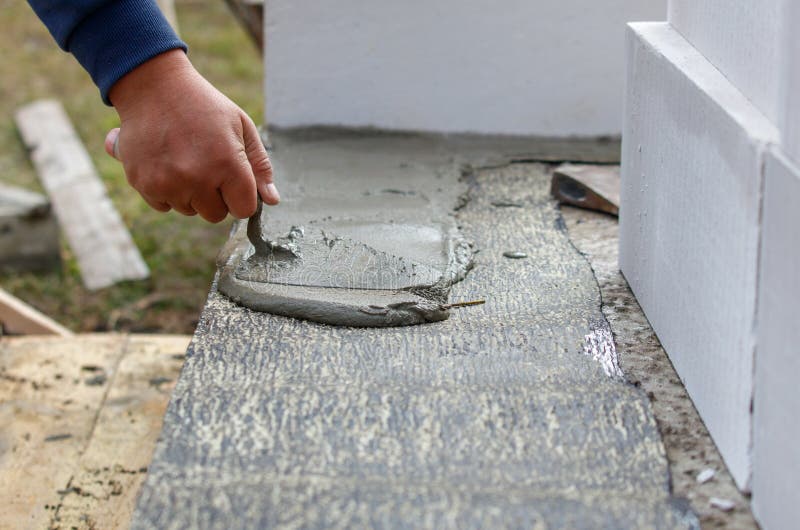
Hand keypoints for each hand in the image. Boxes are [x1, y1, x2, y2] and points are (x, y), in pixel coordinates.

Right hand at [105, 49, 278, 221]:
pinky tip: (166, 163)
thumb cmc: (203, 105)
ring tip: (185, 159)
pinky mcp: (144, 184)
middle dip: (216, 196)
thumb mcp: (241, 126)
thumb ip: (260, 166)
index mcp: (227, 163)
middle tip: (207, 164)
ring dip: (190, 193)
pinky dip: (166, 191)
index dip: (242, 197)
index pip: (244, 209)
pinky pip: (164, 206)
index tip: (234, 181)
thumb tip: (272, 201)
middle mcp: (197, 177)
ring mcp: (168, 183)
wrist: (152, 86)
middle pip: (216, 215)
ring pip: (189, 210)